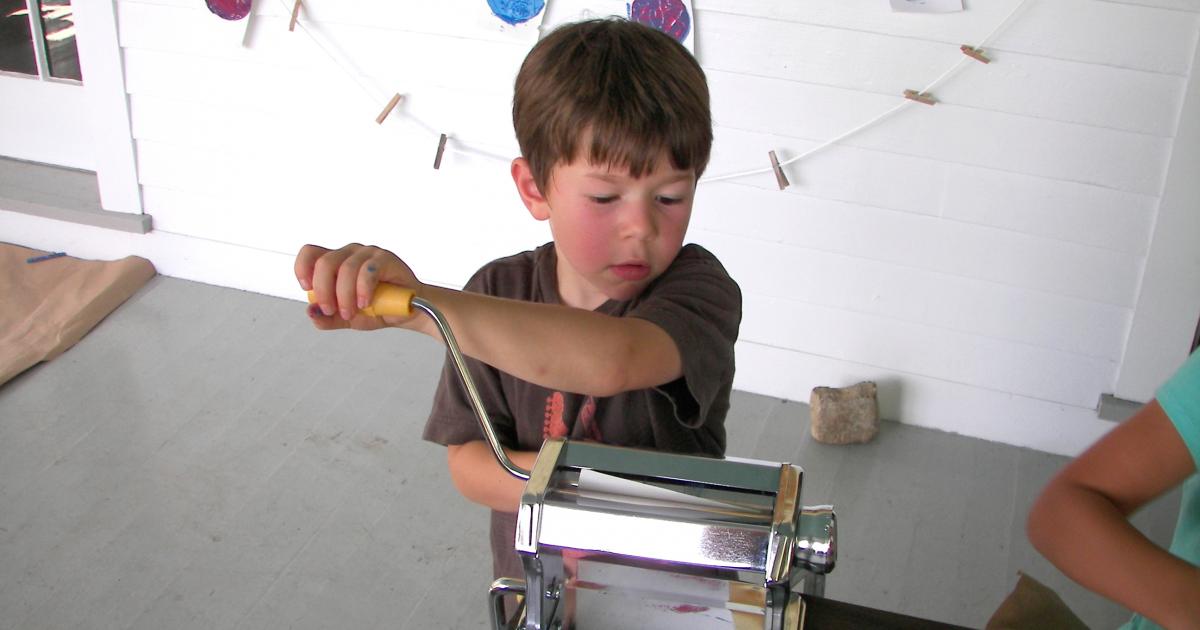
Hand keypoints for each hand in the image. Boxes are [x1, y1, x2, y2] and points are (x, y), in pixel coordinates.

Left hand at [294, 243, 422, 330]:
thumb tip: (311, 311)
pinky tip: (367, 302)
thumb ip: (327, 318)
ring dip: (345, 295)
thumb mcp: (347, 319)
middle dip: (323, 291)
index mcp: (336, 263)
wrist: (408, 312)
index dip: (302, 268)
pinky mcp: (386, 259)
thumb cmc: (378, 309)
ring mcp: (368, 254)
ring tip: (352, 311)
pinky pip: (368, 270)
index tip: (306, 288)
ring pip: (345, 268)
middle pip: (324, 262)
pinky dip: (363, 290)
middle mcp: (349, 254)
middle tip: (332, 310)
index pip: (310, 252)